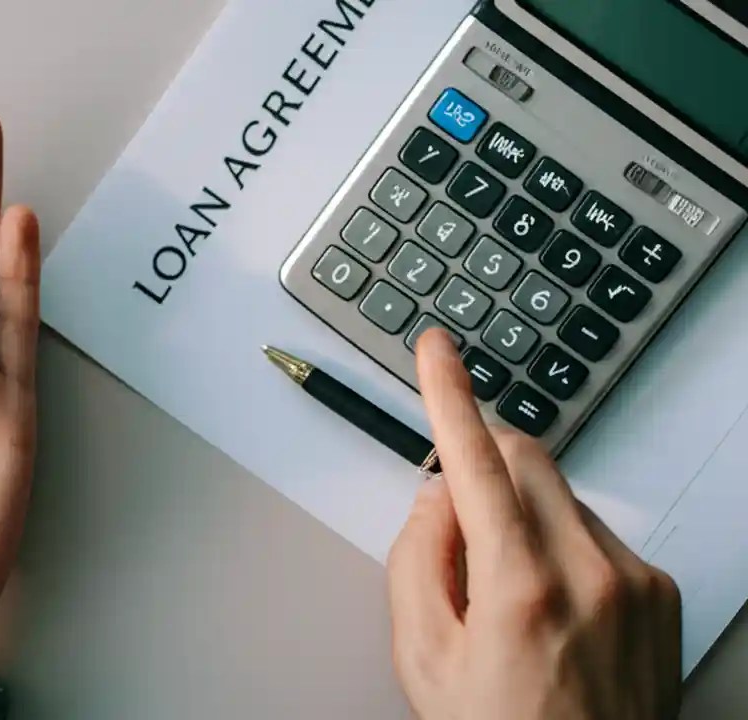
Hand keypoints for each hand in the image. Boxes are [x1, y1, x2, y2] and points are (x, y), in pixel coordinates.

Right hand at [388, 330, 681, 719]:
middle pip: (526, 458)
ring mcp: (634, 580)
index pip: (476, 460)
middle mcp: (590, 571)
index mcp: (521, 586)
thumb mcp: (425, 659)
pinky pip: (595, 531)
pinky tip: (550, 608)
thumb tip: (435, 499)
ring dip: (521, 515)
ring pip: (559, 495)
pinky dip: (560, 545)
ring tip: (509, 598)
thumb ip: (416, 561)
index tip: (438, 352)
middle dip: (482, 464)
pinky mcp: (661, 591)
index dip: (449, 395)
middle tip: (457, 523)